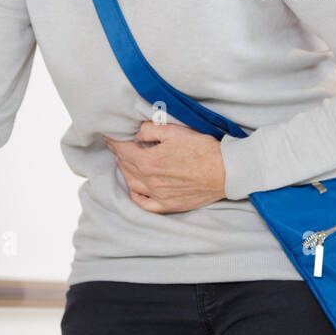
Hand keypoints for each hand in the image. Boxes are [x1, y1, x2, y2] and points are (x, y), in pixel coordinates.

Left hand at [105, 121, 226, 213]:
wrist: (225, 171)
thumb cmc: (202, 149)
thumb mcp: (176, 131)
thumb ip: (151, 130)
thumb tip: (138, 134)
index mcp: (149, 160)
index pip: (123, 150)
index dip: (114, 142)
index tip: (110, 136)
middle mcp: (150, 180)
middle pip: (126, 166)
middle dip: (119, 154)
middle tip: (117, 146)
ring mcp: (159, 195)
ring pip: (132, 184)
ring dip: (125, 172)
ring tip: (125, 163)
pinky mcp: (169, 204)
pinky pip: (145, 204)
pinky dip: (136, 196)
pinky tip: (135, 189)